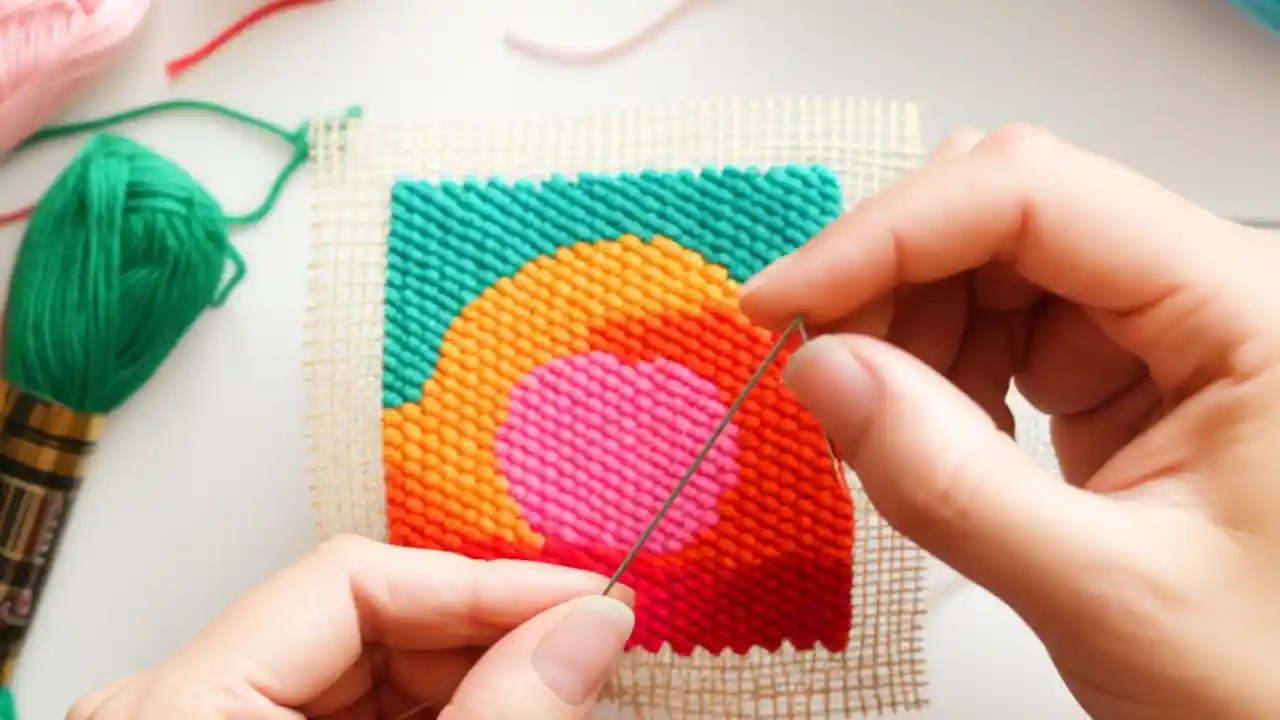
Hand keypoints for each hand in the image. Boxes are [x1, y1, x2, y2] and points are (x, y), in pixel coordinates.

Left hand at [68, 536, 634, 718]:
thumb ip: (497, 719)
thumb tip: (591, 629)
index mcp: (180, 704)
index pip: (353, 579)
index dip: (483, 582)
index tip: (586, 598)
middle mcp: (184, 705)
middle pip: (366, 621)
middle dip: (490, 637)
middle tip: (588, 652)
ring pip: (374, 670)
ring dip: (477, 680)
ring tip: (558, 690)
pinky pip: (359, 711)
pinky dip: (442, 714)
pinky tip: (504, 714)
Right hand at [741, 125, 1279, 718]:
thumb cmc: (1274, 683)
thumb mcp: (1112, 597)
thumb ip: (955, 486)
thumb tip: (826, 372)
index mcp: (1247, 313)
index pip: (1035, 195)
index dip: (889, 234)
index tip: (785, 303)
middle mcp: (1203, 298)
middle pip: (1004, 212)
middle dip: (890, 281)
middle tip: (821, 368)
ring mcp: (1159, 335)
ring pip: (987, 265)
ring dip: (906, 332)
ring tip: (890, 429)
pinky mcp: (1119, 378)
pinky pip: (996, 329)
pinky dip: (934, 373)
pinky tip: (939, 438)